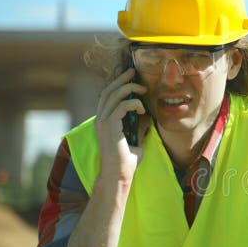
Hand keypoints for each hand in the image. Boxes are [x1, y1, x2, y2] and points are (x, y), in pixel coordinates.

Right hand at [94, 68, 148, 183]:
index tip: (131, 77)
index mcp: (104, 121)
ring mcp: (103, 122)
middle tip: (133, 71)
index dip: (117, 84)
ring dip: (129, 89)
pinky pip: (121, 106)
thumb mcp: (135, 139)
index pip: (107, 96)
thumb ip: (138, 126)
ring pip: (114, 95)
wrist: (119, 175)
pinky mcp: (109, 127)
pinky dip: (133, 103)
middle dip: (122, 79)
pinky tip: (142, 109)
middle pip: (108, 91)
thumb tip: (147, 115)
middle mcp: (100, 119)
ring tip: (143, 90)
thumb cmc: (127, 161)